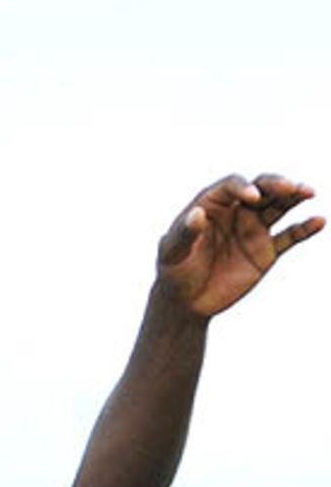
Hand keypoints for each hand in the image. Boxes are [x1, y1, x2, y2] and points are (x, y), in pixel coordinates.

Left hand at [155, 174, 323, 318]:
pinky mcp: (266, 251)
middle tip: (291, 187)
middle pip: (263, 188)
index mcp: (213, 203)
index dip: (243, 187)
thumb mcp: (171, 252)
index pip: (232, 186)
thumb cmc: (174, 271)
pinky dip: (304, 229)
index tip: (251, 197)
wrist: (186, 302)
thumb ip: (184, 232)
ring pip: (279, 206)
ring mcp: (254, 229)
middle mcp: (238, 210)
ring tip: (308, 192)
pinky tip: (319, 222)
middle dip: (277, 184)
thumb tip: (196, 214)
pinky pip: (289, 236)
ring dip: (295, 197)